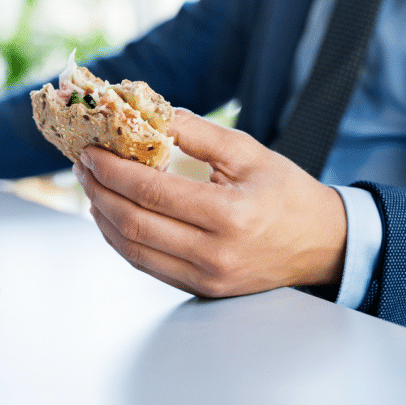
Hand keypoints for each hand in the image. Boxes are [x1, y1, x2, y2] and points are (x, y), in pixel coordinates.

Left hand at [73, 109, 347, 297]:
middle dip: (99, 192)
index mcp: (230, 215)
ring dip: (102, 218)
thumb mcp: (250, 153)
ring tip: (91, 188)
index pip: (152, 192)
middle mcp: (214, 254)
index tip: (92, 151)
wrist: (322, 246)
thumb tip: (150, 115)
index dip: (113, 171)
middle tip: (83, 167)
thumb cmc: (288, 194)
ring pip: (132, 250)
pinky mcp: (199, 289)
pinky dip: (121, 240)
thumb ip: (197, 134)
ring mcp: (205, 278)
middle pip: (134, 224)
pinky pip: (146, 266)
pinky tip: (111, 216)